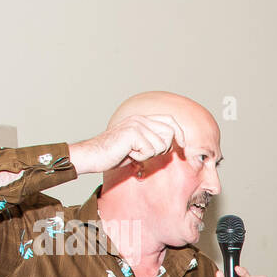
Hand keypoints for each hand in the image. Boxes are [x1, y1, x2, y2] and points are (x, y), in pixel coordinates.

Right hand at [69, 114, 186, 174]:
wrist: (93, 155)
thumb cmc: (115, 154)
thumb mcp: (139, 146)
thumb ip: (154, 141)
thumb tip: (175, 145)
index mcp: (142, 119)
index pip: (170, 120)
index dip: (179, 133)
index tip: (183, 146)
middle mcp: (140, 119)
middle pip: (170, 133)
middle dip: (164, 149)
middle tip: (145, 153)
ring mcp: (136, 124)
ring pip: (161, 145)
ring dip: (149, 154)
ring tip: (133, 152)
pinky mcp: (132, 133)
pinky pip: (150, 151)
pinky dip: (141, 157)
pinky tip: (128, 154)